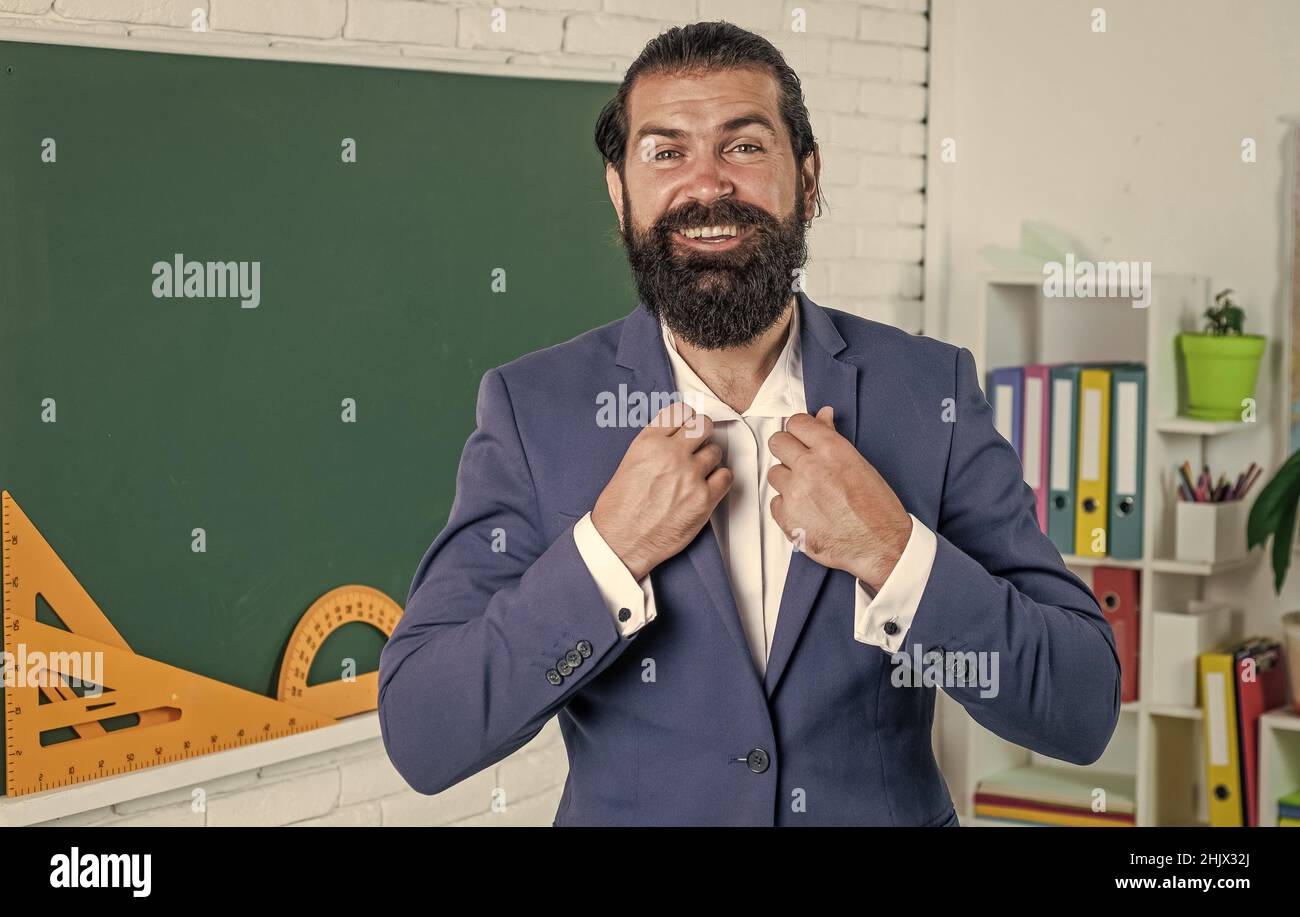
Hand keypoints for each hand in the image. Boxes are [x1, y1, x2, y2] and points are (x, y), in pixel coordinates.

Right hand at [591, 401, 732, 580]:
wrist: (621, 541)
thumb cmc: (620, 507)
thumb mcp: (630, 462)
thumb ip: (654, 445)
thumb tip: (676, 435)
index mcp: (649, 442)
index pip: (680, 411)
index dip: (686, 419)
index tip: (686, 428)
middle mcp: (670, 454)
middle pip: (704, 425)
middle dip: (702, 434)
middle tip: (697, 447)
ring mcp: (689, 475)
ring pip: (716, 450)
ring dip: (709, 460)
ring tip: (696, 474)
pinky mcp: (704, 499)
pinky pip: (726, 476)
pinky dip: (719, 481)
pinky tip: (706, 487)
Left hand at [767, 405, 910, 591]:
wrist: (881, 545)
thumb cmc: (877, 508)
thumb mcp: (859, 463)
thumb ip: (832, 438)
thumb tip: (823, 415)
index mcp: (830, 449)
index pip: (796, 423)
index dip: (799, 430)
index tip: (802, 438)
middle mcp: (809, 468)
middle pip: (777, 443)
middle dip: (787, 450)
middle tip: (800, 462)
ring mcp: (795, 493)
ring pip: (774, 474)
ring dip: (787, 480)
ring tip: (808, 492)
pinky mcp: (787, 518)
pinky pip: (775, 502)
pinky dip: (786, 506)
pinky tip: (806, 511)